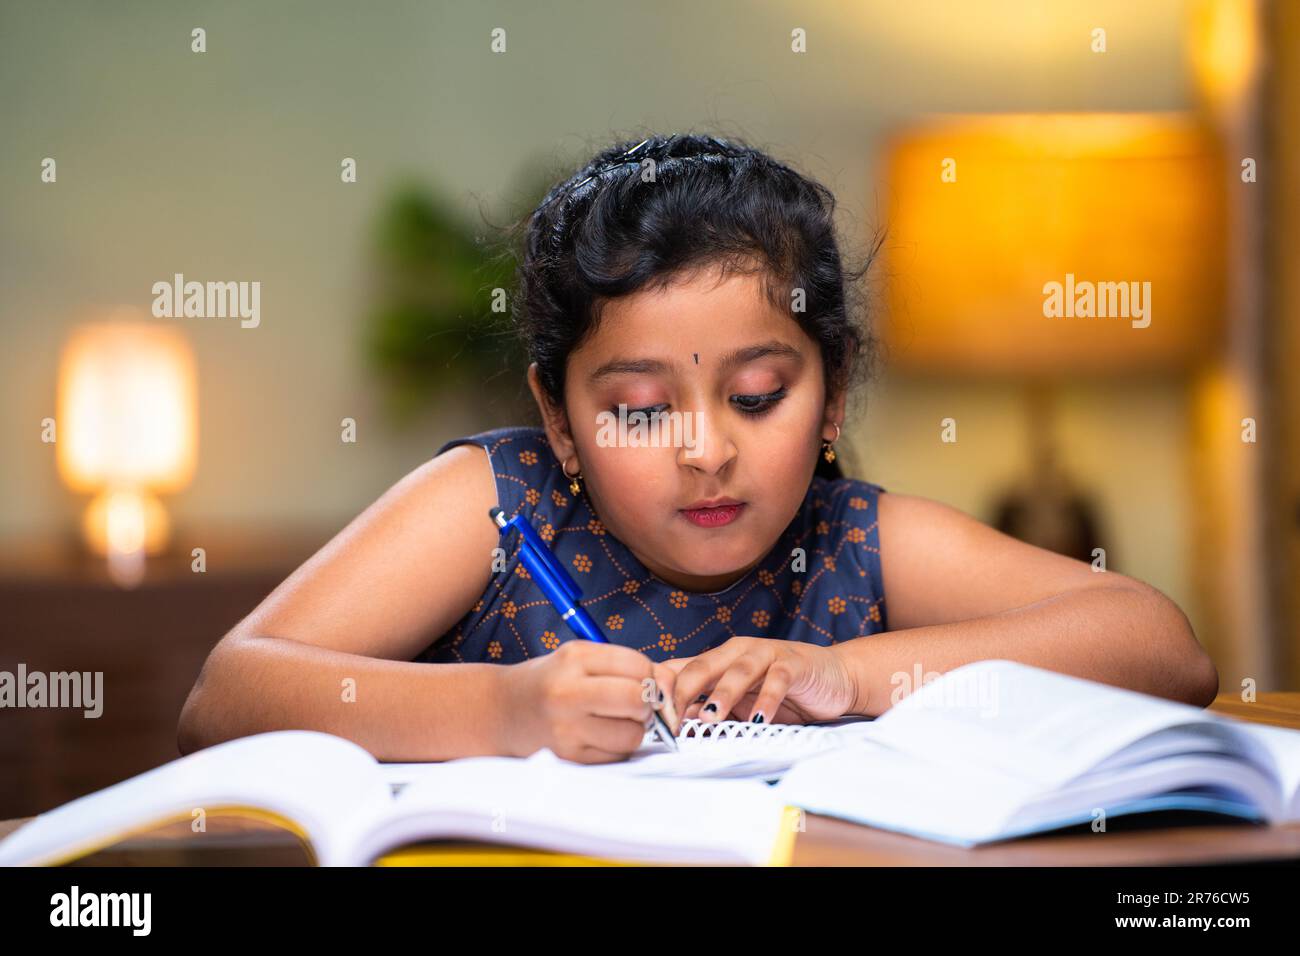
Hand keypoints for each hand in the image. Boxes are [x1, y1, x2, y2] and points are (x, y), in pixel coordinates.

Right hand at [499, 641, 679, 762]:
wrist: (502, 710)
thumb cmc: (550, 681)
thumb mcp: (582, 659)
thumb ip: (627, 666)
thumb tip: (670, 685)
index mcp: (574, 658)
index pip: (637, 666)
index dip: (648, 676)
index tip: (639, 681)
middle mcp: (567, 691)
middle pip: (637, 699)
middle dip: (647, 704)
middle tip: (636, 705)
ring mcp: (566, 728)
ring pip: (632, 734)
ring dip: (635, 730)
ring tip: (617, 721)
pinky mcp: (568, 756)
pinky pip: (616, 755)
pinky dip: (618, 747)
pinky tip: (600, 736)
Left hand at [666, 637, 856, 724]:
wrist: (834, 678)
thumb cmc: (782, 692)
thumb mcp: (741, 702)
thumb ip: (711, 707)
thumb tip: (675, 721)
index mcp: (719, 660)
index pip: (681, 669)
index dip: (663, 689)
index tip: (647, 714)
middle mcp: (738, 652)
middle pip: (703, 666)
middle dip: (683, 692)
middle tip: (670, 718)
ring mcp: (767, 654)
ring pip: (739, 670)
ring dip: (723, 694)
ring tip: (711, 717)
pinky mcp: (795, 663)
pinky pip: (778, 679)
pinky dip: (768, 698)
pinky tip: (760, 717)